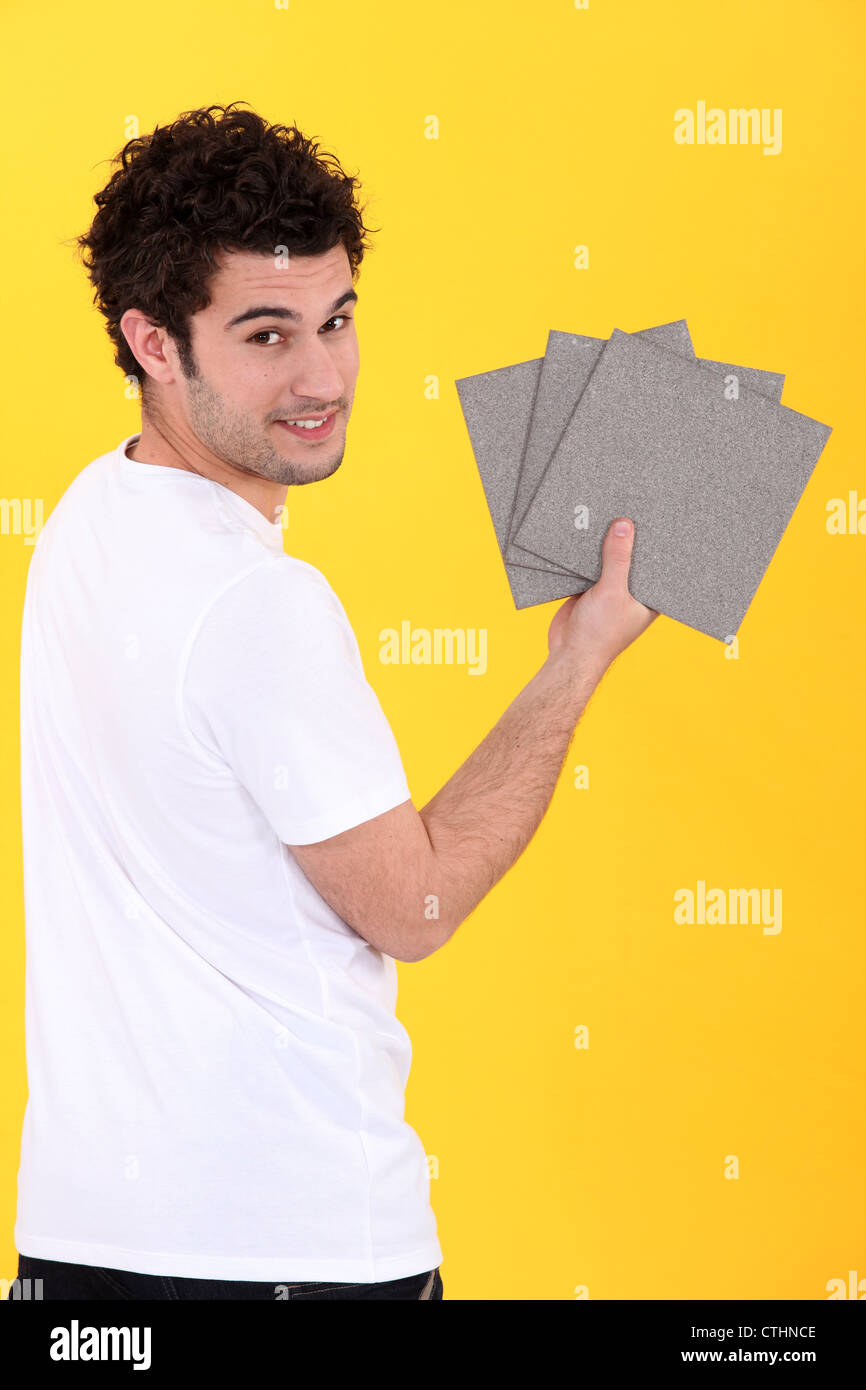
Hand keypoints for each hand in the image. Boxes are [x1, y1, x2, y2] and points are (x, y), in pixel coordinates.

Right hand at [546, 518, 657, 674]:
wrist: (568, 654)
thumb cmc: (600, 633)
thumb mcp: (613, 591)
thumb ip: (619, 559)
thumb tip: (624, 526)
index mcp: (648, 597)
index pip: (658, 564)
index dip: (658, 543)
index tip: (659, 516)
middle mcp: (631, 592)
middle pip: (633, 558)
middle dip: (630, 538)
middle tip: (633, 505)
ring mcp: (610, 589)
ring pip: (610, 559)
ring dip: (607, 543)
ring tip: (610, 510)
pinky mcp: (589, 588)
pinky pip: (590, 565)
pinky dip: (587, 553)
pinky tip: (586, 532)